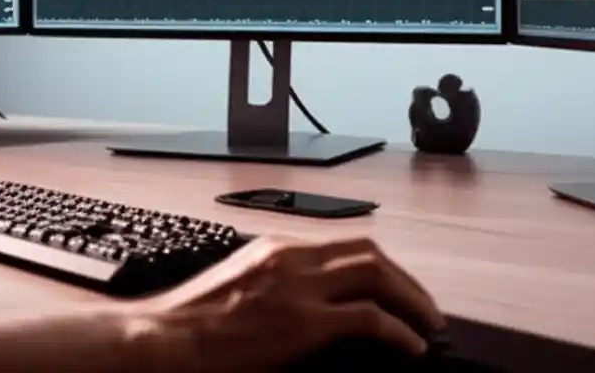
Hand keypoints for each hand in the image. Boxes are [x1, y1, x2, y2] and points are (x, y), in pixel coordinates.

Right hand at [141, 235, 443, 371]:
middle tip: (426, 308)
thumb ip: (276, 286)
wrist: (165, 340)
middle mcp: (292, 257)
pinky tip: (413, 348)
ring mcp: (300, 288)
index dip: (381, 266)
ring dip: (413, 300)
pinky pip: (371, 320)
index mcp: (277, 248)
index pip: (346, 245)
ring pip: (378, 276)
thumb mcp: (239, 288)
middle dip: (406, 280)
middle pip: (370, 253)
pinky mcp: (304, 323)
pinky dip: (401, 332)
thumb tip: (309, 308)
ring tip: (429, 326)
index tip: (398, 288)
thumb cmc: (191, 324)